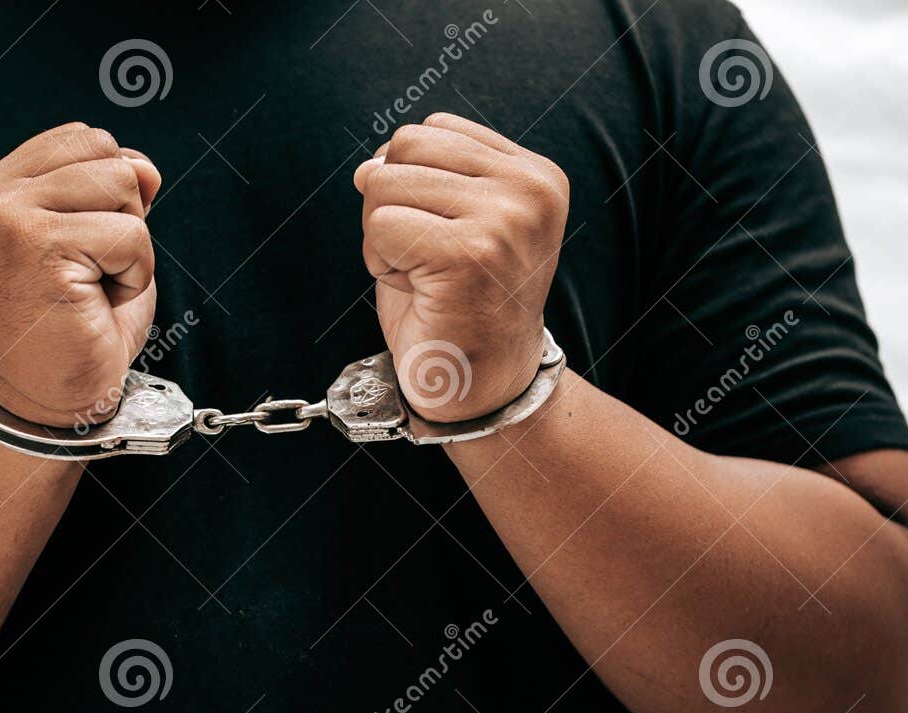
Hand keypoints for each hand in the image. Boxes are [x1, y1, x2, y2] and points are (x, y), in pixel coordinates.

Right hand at [0, 122, 161, 425]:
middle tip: (90, 271)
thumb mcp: (97, 239)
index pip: (79, 137)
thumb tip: (145, 166)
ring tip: (94, 286)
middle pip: (102, 149)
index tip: (82, 251)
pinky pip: (130, 234)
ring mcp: (6, 218)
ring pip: (121, 182)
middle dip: (122, 211)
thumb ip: (113, 188)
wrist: (48, 402)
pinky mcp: (37, 245)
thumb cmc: (75, 327)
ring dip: (130, 244)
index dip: (109, 192)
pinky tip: (99, 304)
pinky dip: (134, 275)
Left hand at [354, 113, 568, 421]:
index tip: (445, 239)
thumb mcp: (455, 223)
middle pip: (404, 147)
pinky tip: (417, 293)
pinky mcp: (469, 253)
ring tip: (425, 278)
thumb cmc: (459, 308)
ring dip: (384, 238)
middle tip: (427, 261)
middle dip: (392, 205)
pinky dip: (380, 264)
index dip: (413, 185)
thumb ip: (425, 176)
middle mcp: (529, 190)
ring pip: (385, 183)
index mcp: (535, 175)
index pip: (433, 130)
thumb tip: (371, 164)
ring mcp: (504, 220)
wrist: (483, 387)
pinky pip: (380, 225)